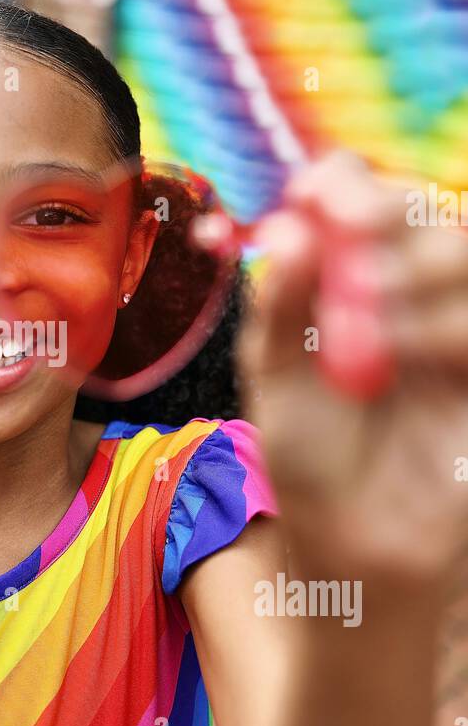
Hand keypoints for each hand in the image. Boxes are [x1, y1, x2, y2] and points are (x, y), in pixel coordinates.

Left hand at [237, 150, 467, 601]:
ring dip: (413, 267)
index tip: (316, 193)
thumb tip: (288, 227)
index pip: (355, 196)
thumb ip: (283, 306)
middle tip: (347, 229)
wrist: (358, 542)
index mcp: (342, 275)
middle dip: (384, 211)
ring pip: (461, 251)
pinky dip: (442, 321)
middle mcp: (404, 286)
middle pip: (420, 207)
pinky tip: (401, 348)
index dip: (345, 183)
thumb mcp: (276, 381)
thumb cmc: (308, 458)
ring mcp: (449, 323)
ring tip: (364, 319)